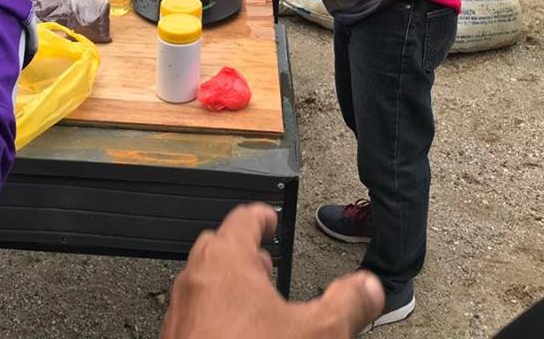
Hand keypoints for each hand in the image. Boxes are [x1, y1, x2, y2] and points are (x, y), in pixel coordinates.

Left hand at [161, 203, 382, 338]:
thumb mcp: (314, 333)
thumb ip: (345, 304)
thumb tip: (368, 288)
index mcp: (226, 260)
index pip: (244, 218)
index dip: (263, 216)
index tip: (271, 219)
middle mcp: (197, 277)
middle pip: (219, 246)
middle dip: (245, 252)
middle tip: (266, 260)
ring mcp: (182, 309)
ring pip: (205, 281)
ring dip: (230, 284)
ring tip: (256, 303)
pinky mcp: (175, 336)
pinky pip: (196, 313)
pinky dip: (216, 313)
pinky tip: (237, 334)